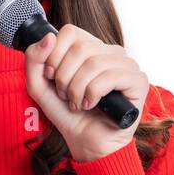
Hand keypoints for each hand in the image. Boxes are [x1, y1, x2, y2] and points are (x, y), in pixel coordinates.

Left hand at [23, 23, 148, 162]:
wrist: (85, 142)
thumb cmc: (67, 113)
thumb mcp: (39, 85)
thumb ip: (34, 59)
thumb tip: (48, 36)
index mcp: (90, 48)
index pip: (70, 32)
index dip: (54, 54)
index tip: (51, 76)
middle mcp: (110, 52)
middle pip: (80, 48)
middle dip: (64, 77)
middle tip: (66, 95)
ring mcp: (126, 64)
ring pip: (93, 63)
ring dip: (76, 89)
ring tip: (77, 103)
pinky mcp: (138, 80)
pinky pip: (110, 77)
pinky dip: (92, 94)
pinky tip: (91, 105)